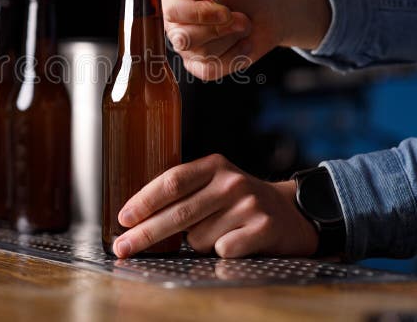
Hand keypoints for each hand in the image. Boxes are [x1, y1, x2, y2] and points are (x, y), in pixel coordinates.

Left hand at [113, 154, 317, 257]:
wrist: (292, 212)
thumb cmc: (240, 200)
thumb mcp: (214, 183)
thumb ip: (184, 192)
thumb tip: (136, 217)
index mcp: (214, 165)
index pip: (172, 181)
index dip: (144, 200)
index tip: (124, 218)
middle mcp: (231, 181)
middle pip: (178, 213)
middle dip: (146, 233)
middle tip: (123, 248)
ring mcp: (249, 204)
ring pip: (198, 238)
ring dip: (197, 243)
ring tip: (218, 232)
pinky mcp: (263, 228)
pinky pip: (222, 250)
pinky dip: (220, 252)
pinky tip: (236, 241)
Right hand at [163, 0, 329, 80]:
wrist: (271, 10)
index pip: (172, 11)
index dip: (199, 14)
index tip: (224, 9)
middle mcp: (175, 24)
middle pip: (184, 37)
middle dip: (220, 28)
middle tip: (239, 17)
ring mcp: (187, 48)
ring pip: (203, 53)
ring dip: (232, 38)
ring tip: (243, 24)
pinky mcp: (201, 66)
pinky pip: (212, 69)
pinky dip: (235, 55)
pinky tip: (242, 42)